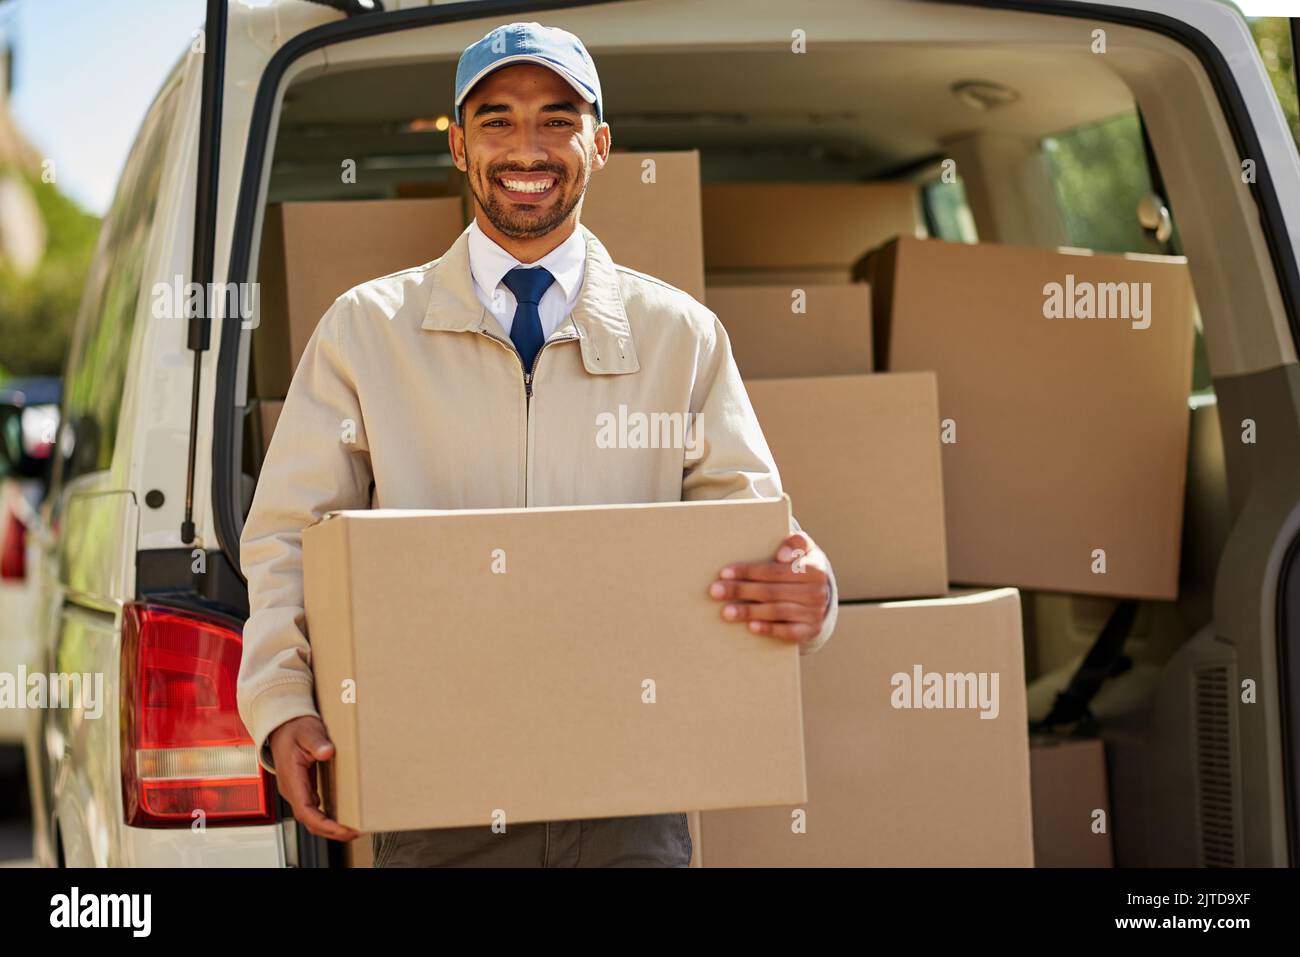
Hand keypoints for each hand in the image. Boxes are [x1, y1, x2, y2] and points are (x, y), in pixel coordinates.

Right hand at [268, 715, 359, 841]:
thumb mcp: (307, 731)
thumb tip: (327, 752)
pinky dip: (328, 818)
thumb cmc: (294, 727)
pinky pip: (314, 810)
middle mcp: (292, 789)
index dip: (323, 823)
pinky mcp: (303, 788)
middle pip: (309, 820)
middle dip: (331, 830)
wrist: (282, 725)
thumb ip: (316, 741)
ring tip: (352, 829)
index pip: (305, 810)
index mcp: (291, 778)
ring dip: (330, 827)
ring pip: (311, 818)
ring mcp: (297, 790)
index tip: (340, 828)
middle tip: (355, 831)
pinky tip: (342, 817)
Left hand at [710, 531, 830, 644]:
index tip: (724, 573)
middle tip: (715, 591)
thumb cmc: (801, 565)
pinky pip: (789, 632)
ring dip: (749, 612)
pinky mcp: (811, 630)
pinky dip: (769, 629)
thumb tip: (782, 555)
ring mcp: (814, 612)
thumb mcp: (802, 550)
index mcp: (815, 568)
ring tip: (726, 612)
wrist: (820, 593)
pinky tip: (751, 627)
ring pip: (776, 611)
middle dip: (740, 591)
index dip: (748, 572)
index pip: (775, 570)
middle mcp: (817, 591)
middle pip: (771, 591)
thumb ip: (795, 543)